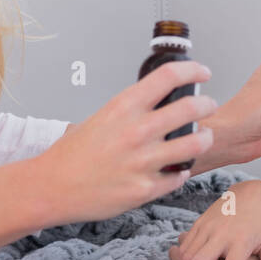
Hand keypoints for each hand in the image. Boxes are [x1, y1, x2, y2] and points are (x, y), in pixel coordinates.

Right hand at [33, 60, 217, 223]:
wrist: (52, 187)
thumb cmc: (73, 154)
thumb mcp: (102, 118)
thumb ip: (132, 111)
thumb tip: (161, 103)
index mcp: (124, 107)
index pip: (169, 76)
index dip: (193, 70)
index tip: (202, 72)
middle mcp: (137, 131)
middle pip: (192, 106)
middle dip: (207, 103)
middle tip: (208, 105)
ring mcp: (143, 161)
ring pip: (196, 143)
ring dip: (204, 138)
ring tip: (203, 137)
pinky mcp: (145, 189)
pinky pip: (180, 176)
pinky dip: (182, 171)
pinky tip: (177, 169)